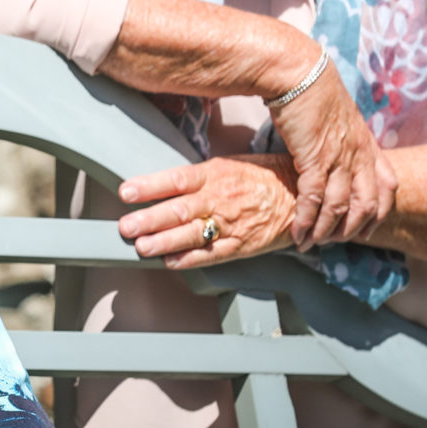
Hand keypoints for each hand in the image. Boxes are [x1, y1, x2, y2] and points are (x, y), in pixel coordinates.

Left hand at [117, 155, 297, 268]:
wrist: (300, 196)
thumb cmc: (260, 177)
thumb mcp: (227, 165)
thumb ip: (195, 178)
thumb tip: (158, 186)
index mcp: (215, 174)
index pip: (176, 179)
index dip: (150, 186)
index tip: (126, 192)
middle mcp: (220, 198)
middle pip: (179, 210)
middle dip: (149, 219)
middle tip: (126, 227)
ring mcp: (231, 224)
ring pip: (192, 234)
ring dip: (163, 242)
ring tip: (142, 246)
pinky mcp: (241, 245)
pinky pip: (211, 254)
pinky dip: (189, 259)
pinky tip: (170, 261)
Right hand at [262, 55, 396, 250]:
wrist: (299, 73)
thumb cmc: (313, 91)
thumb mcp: (339, 116)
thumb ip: (344, 137)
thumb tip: (335, 150)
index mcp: (368, 143)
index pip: (388, 185)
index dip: (379, 212)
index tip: (367, 229)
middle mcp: (359, 154)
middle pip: (368, 204)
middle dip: (352, 229)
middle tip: (335, 241)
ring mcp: (340, 157)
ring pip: (339, 207)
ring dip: (325, 230)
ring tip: (310, 243)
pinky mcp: (315, 158)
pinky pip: (314, 198)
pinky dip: (306, 219)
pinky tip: (298, 230)